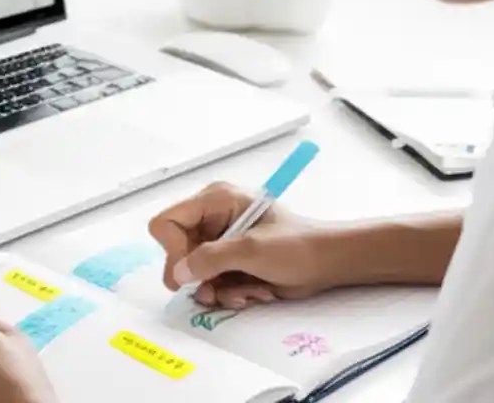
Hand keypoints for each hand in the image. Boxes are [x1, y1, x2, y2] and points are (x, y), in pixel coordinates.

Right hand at [148, 182, 335, 309]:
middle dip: (200, 277)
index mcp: (214, 200)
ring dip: (218, 289)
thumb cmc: (295, 246)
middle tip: (218, 289)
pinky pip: (210, 285)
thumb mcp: (252, 249)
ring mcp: (219, 243)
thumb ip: (211, 259)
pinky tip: (253, 292)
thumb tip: (178, 274)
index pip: (167, 223)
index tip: (193, 271)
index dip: (173, 250)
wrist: (326, 263)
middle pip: (176, 253)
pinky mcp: (228, 264)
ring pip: (193, 275)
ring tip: (248, 290)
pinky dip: (229, 294)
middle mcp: (211, 219)